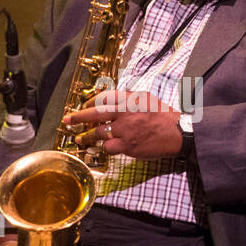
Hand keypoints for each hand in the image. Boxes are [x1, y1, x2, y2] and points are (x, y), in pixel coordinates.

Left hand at [63, 89, 183, 158]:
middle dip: (78, 117)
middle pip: (95, 114)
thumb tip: (114, 99)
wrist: (177, 133)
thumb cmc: (163, 116)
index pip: (103, 98)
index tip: (84, 106)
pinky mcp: (127, 146)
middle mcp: (125, 113)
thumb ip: (129, 98)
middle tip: (67, 120)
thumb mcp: (147, 99)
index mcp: (129, 99)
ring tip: (79, 139)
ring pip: (98, 133)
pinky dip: (104, 147)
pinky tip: (102, 147)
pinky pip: (108, 147)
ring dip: (86, 137)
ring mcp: (125, 131)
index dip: (90, 103)